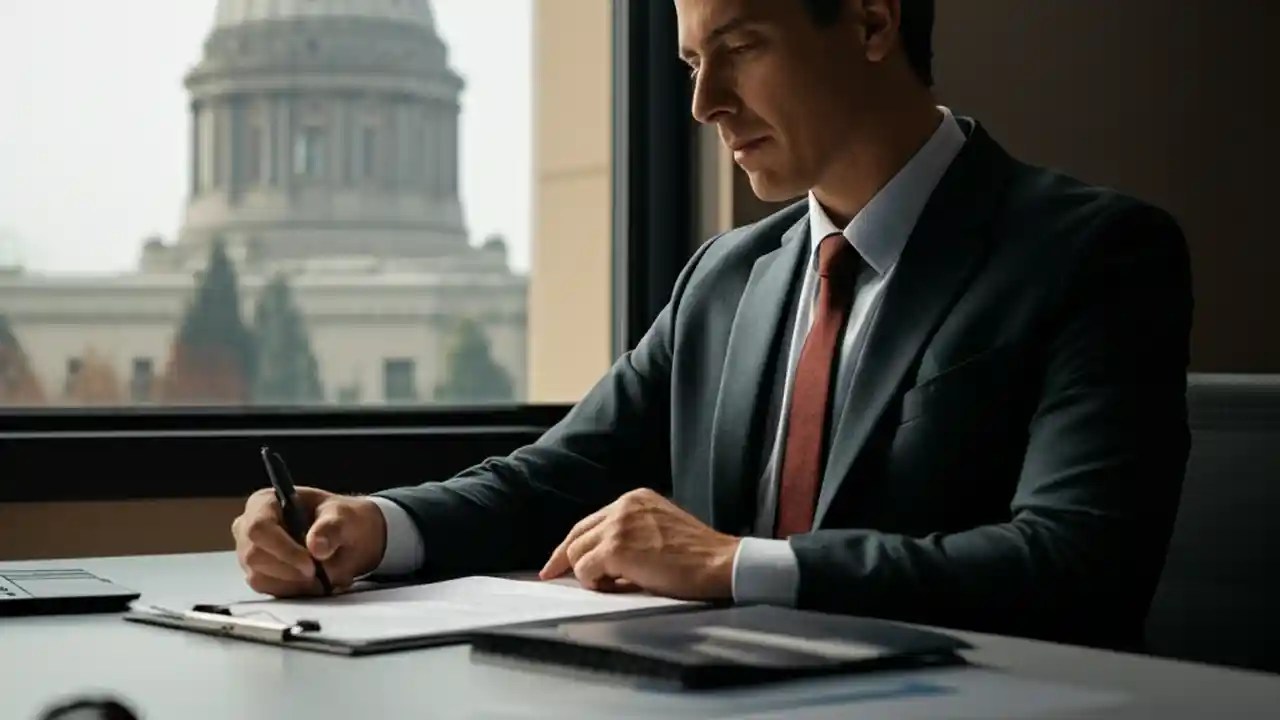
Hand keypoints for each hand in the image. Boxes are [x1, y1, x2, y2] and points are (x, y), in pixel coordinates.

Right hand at [231, 487, 385, 597]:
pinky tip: (311, 582)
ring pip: (259, 577)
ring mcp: (249, 553)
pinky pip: (267, 590)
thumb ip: (331, 528)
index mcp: (264, 502)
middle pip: (254, 555)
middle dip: (290, 569)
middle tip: (319, 573)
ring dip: (293, 582)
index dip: (282, 548)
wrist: (347, 539)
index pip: (258, 527)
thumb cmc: (340, 519)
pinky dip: (292, 591)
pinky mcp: (257, 575)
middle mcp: (248, 527)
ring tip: (320, 577)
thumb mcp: (344, 516)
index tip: (310, 564)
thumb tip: (316, 547)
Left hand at [538, 489, 739, 599]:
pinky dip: (594, 583)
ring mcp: (618, 525)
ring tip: (614, 585)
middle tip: (552, 577)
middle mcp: (622, 506)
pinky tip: (617, 587)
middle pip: (577, 535)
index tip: (557, 563)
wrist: (719, 563)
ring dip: (589, 574)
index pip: (590, 522)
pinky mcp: (617, 548)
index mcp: (634, 499)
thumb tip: (597, 563)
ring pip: (577, 554)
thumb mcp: (659, 529)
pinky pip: (586, 570)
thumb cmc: (696, 556)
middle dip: (565, 559)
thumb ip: (629, 536)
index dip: (571, 544)